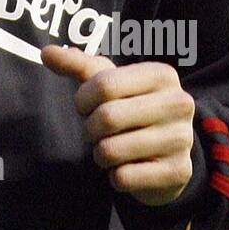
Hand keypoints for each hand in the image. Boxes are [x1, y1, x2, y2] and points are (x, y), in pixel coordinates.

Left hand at [41, 45, 194, 206]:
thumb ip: (77, 65)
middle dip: (90, 129)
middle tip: (99, 131)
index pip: (104, 85)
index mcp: (162, 74)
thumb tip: (46, 52)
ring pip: (112, 150)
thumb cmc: (131, 109)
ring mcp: (182, 139)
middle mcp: (179, 103)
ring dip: (101, 154)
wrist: (167, 155)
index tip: (86, 106)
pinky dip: (115, 177)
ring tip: (114, 148)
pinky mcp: (178, 172)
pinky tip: (127, 168)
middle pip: (107, 117)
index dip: (83, 99)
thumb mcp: (108, 83)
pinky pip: (124, 177)